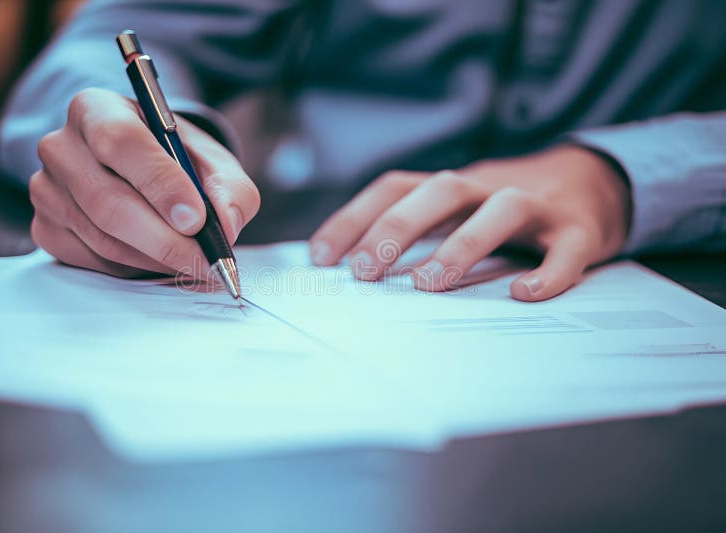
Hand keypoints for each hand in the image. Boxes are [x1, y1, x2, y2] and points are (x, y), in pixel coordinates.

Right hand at [30, 88, 259, 277]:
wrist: (140, 171)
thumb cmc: (175, 161)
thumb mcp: (212, 161)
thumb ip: (229, 187)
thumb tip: (226, 224)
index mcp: (97, 109)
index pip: (120, 141)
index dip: (160, 184)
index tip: (197, 218)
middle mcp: (61, 146)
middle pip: (107, 201)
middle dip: (165, 239)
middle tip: (204, 260)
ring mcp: (46, 190)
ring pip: (102, 238)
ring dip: (155, 259)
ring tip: (192, 263)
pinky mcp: (46, 228)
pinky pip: (93, 260)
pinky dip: (134, 269)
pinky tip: (160, 261)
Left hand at [309, 145, 630, 300]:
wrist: (593, 183)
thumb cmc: (504, 210)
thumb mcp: (458, 209)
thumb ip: (418, 229)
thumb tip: (352, 270)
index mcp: (453, 186)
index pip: (394, 187)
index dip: (354, 217)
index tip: (320, 258)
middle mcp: (489, 186)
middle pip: (441, 190)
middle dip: (398, 227)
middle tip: (364, 271)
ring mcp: (538, 205)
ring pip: (502, 209)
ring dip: (462, 244)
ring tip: (427, 284)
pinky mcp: (579, 230)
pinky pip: (567, 249)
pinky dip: (549, 272)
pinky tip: (524, 295)